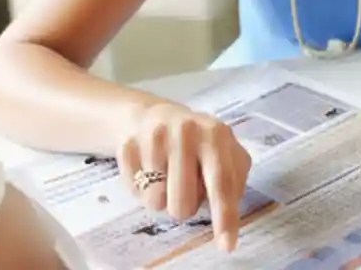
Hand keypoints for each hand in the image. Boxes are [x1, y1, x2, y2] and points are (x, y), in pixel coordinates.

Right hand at [117, 103, 251, 251]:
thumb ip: (232, 180)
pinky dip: (141, 188)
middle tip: (185, 188)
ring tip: (167, 175)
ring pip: (156, 202)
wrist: (154, 115)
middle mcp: (185, 132)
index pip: (222, 183)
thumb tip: (228, 209)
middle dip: (185, 208)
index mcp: (216, 135)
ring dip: (163, 197)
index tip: (227, 246)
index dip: (225, 217)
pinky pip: (134, 191)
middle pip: (184, 204)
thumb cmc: (198, 143)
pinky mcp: (127, 145)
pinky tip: (148, 168)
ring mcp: (154, 136)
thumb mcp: (224, 153)